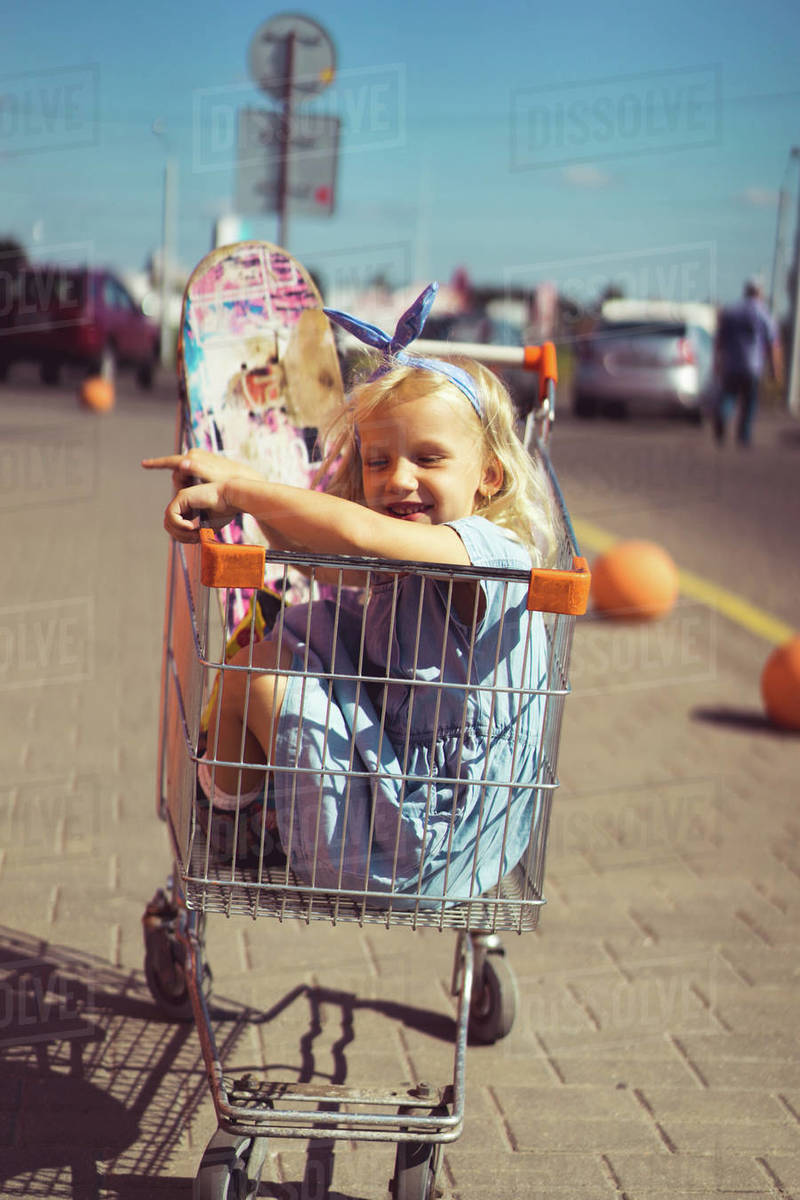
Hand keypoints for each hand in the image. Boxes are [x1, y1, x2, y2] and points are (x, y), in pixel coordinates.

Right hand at [142, 448, 263, 491]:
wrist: (244, 479)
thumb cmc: (226, 482)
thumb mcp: (211, 478)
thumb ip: (197, 469)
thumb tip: (183, 462)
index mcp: (193, 458)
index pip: (170, 461)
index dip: (156, 464)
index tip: (143, 464)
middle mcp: (194, 455)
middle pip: (178, 474)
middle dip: (182, 485)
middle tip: (193, 495)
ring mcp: (199, 459)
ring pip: (185, 476)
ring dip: (188, 486)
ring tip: (202, 493)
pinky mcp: (204, 464)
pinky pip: (191, 474)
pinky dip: (192, 482)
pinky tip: (198, 488)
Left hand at [164, 481, 239, 542]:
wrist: (233, 498)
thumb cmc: (226, 510)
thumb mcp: (208, 525)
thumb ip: (197, 532)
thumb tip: (188, 541)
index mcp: (188, 507)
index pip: (175, 526)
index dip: (183, 536)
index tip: (197, 538)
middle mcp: (182, 502)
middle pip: (169, 525)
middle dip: (180, 536)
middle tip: (195, 538)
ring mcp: (181, 498)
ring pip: (168, 521)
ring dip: (181, 532)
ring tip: (195, 534)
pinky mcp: (182, 496)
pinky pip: (171, 515)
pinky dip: (179, 524)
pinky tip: (192, 526)